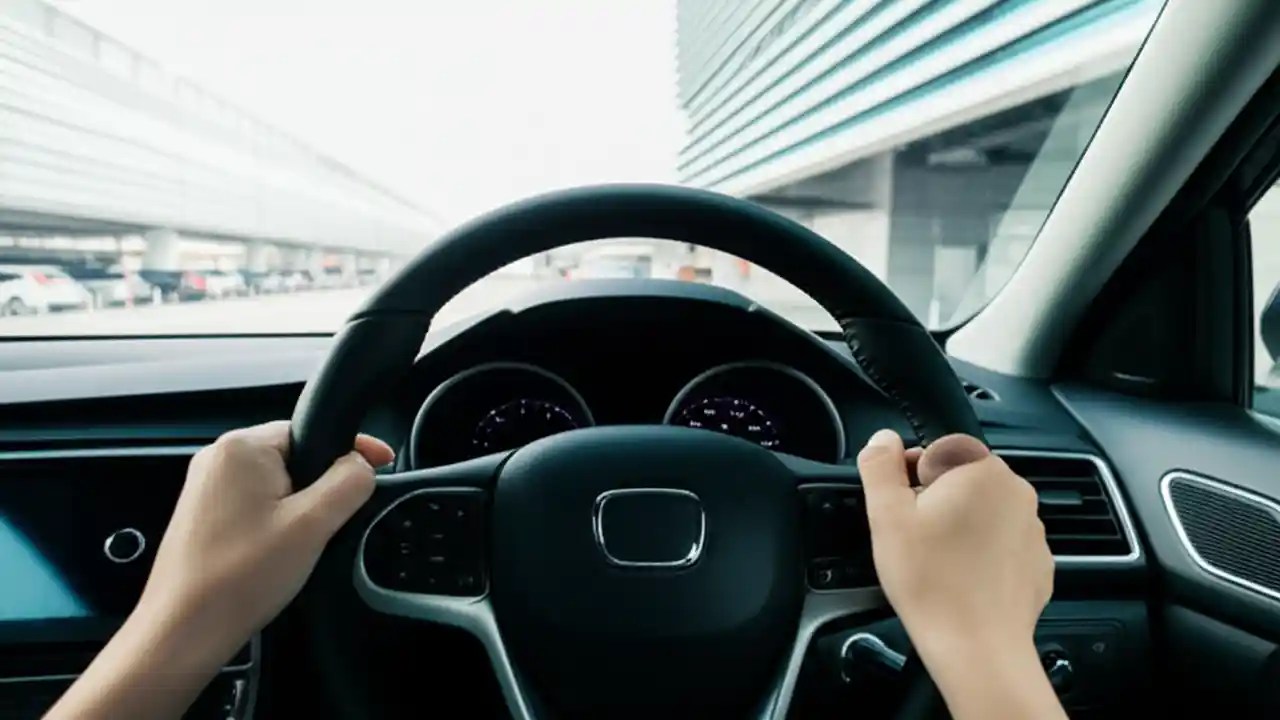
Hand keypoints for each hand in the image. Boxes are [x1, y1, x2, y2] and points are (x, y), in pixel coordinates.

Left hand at [46, 421, 392, 719]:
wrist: (184, 630)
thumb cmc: (238, 579)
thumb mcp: (313, 525)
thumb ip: (348, 483)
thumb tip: (362, 465)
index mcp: (242, 448)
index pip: (311, 429)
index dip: (351, 449)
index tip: (382, 463)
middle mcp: (218, 459)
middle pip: (295, 456)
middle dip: (320, 487)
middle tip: (329, 525)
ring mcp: (206, 488)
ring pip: (276, 484)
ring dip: (298, 508)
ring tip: (296, 547)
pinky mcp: (203, 515)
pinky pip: (255, 504)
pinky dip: (275, 522)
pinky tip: (274, 554)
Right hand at [858, 430, 1061, 719]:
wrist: (977, 646)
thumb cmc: (931, 581)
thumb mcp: (886, 516)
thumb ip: (880, 466)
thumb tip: (882, 439)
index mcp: (980, 469)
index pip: (937, 449)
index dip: (908, 476)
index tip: (898, 508)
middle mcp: (1016, 491)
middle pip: (961, 480)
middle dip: (935, 502)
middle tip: (913, 538)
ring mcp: (1032, 528)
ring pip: (982, 512)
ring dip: (958, 527)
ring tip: (936, 562)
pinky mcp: (1038, 561)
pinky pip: (1001, 544)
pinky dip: (980, 554)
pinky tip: (960, 578)